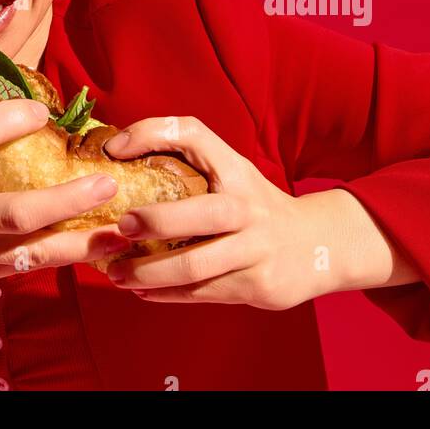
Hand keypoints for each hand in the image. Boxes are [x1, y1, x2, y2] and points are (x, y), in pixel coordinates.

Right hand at [0, 100, 133, 306]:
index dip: (11, 119)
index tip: (41, 109)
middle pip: (18, 213)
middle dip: (69, 199)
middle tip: (105, 182)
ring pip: (29, 254)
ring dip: (77, 241)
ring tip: (116, 227)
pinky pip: (18, 270)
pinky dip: (52, 257)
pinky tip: (83, 248)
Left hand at [96, 116, 355, 307]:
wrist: (316, 246)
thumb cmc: (253, 203)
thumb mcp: (230, 171)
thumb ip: (186, 158)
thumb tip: (119, 152)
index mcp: (235, 169)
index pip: (192, 133)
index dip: (149, 134)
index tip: (113, 151)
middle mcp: (247, 208)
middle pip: (197, 216)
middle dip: (154, 222)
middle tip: (118, 227)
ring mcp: (255, 249)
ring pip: (195, 265)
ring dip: (149, 272)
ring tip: (117, 274)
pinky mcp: (256, 286)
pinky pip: (203, 292)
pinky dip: (167, 294)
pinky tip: (142, 292)